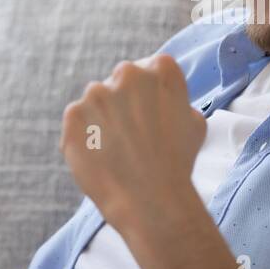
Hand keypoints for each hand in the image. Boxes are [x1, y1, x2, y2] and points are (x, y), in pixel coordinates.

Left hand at [59, 54, 206, 236]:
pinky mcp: (73, 115)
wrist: (151, 199)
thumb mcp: (195, 122)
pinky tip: (101, 156)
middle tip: (133, 135)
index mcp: (161, 69)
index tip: (152, 114)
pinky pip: (77, 121)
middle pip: (122, 81)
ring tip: (117, 150)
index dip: (151, 94)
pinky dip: (84, 136)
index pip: (152, 69)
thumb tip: (161, 100)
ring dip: (103, 118)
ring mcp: (96, 93)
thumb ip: (176, 100)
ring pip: (97, 101)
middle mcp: (127, 73)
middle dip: (124, 102)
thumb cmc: (178, 162)